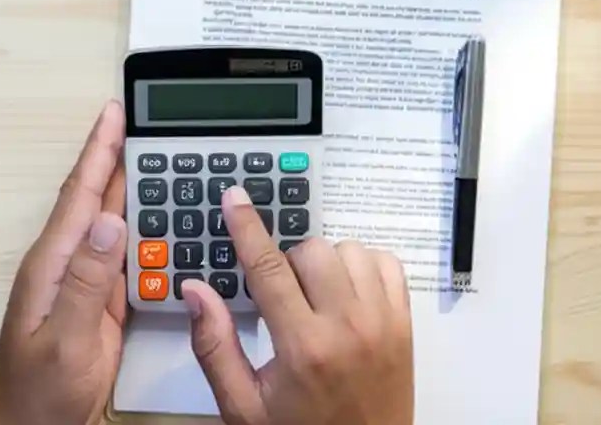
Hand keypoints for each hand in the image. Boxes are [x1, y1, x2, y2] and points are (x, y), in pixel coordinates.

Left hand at [0, 101, 127, 424]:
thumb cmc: (40, 395)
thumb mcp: (66, 339)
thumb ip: (87, 282)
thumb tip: (108, 219)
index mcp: (51, 265)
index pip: (80, 195)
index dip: (98, 152)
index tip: (114, 112)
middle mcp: (63, 265)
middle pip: (93, 198)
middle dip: (114, 156)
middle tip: (138, 120)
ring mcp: (79, 282)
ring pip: (108, 221)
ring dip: (129, 187)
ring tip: (153, 155)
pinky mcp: (95, 302)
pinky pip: (121, 252)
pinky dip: (139, 227)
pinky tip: (155, 218)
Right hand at [181, 186, 414, 424]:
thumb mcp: (243, 406)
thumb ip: (215, 345)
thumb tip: (195, 290)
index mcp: (303, 348)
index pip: (268, 267)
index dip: (247, 226)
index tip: (236, 198)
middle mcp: (348, 327)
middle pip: (310, 251)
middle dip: (286, 263)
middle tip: (280, 297)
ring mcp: (383, 323)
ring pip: (349, 250)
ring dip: (325, 263)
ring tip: (314, 296)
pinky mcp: (405, 325)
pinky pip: (386, 263)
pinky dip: (363, 266)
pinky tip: (346, 292)